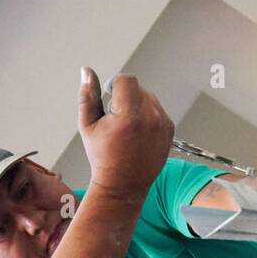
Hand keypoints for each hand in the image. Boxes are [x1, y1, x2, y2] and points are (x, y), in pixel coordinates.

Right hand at [78, 67, 173, 198]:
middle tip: (116, 119)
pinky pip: (158, 110)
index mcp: (129, 116)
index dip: (115, 84)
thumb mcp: (87, 126)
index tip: (110, 97)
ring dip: (137, 105)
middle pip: (138, 88)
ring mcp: (163, 125)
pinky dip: (148, 115)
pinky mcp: (170, 130)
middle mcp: (150, 119)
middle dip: (125, 97)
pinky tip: (138, 133)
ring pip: (149, 97)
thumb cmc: (103, 157)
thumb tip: (86, 71)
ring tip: (127, 127)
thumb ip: (87, 96)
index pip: (126, 80)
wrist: (123, 185)